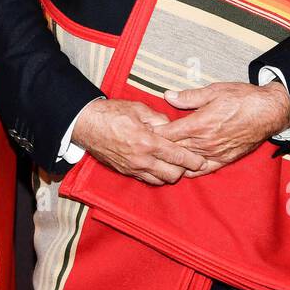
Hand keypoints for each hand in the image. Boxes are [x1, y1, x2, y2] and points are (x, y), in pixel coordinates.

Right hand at [71, 99, 208, 185]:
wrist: (86, 124)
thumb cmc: (112, 113)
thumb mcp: (139, 109)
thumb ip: (160, 119)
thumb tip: (173, 127)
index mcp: (148, 142)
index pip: (177, 157)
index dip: (193, 160)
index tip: (202, 160)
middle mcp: (141, 159)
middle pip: (172, 175)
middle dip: (183, 169)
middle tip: (187, 160)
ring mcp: (132, 168)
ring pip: (160, 181)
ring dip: (169, 174)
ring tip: (174, 164)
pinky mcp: (125, 172)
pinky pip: (146, 179)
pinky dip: (156, 175)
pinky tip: (158, 166)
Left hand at [152, 82, 289, 177]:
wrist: (269, 112)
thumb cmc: (242, 98)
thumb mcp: (214, 91)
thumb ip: (189, 97)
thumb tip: (168, 96)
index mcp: (199, 124)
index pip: (168, 134)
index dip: (153, 134)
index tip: (142, 133)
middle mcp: (205, 142)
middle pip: (174, 149)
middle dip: (159, 148)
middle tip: (145, 147)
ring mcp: (214, 153)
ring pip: (186, 161)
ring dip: (173, 160)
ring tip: (159, 159)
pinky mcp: (225, 159)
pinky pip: (203, 170)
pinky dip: (191, 170)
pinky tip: (182, 169)